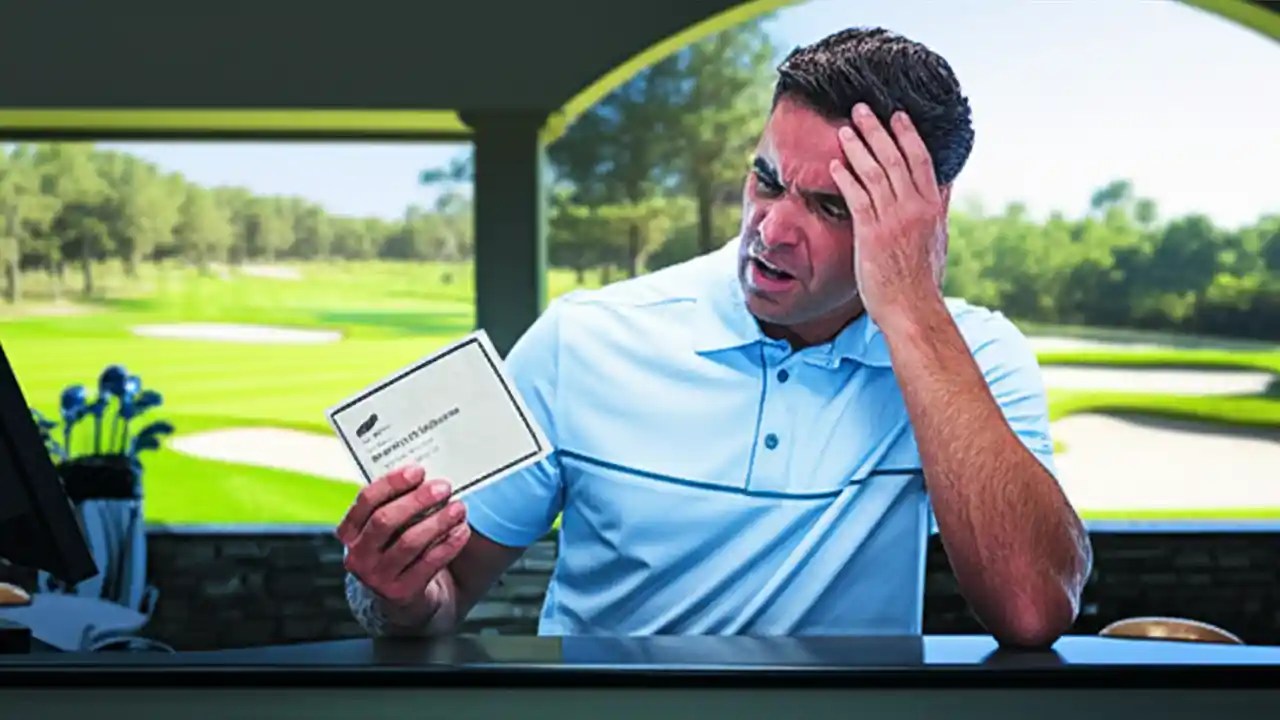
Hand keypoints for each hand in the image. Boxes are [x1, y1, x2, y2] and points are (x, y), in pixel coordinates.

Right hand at [335, 465, 470, 625]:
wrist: (403, 602)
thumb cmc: (397, 552)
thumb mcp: (388, 530)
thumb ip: (398, 505)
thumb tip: (428, 479)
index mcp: (350, 533)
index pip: (366, 501)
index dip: (392, 483)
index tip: (418, 470)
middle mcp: (358, 556)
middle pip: (385, 520)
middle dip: (417, 500)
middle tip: (443, 487)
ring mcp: (377, 578)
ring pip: (408, 542)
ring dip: (437, 521)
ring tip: (458, 508)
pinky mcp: (401, 593)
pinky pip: (428, 564)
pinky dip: (448, 545)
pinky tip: (462, 531)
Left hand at [828, 103, 948, 326]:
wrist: (912, 308)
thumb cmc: (922, 279)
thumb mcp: (939, 237)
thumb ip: (939, 206)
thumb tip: (946, 182)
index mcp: (931, 207)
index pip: (921, 161)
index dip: (908, 135)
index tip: (897, 115)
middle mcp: (914, 208)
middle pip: (895, 158)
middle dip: (877, 131)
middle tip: (862, 109)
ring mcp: (893, 220)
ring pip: (875, 173)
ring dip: (858, 148)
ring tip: (844, 129)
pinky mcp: (872, 234)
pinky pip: (857, 197)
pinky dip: (845, 178)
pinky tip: (835, 165)